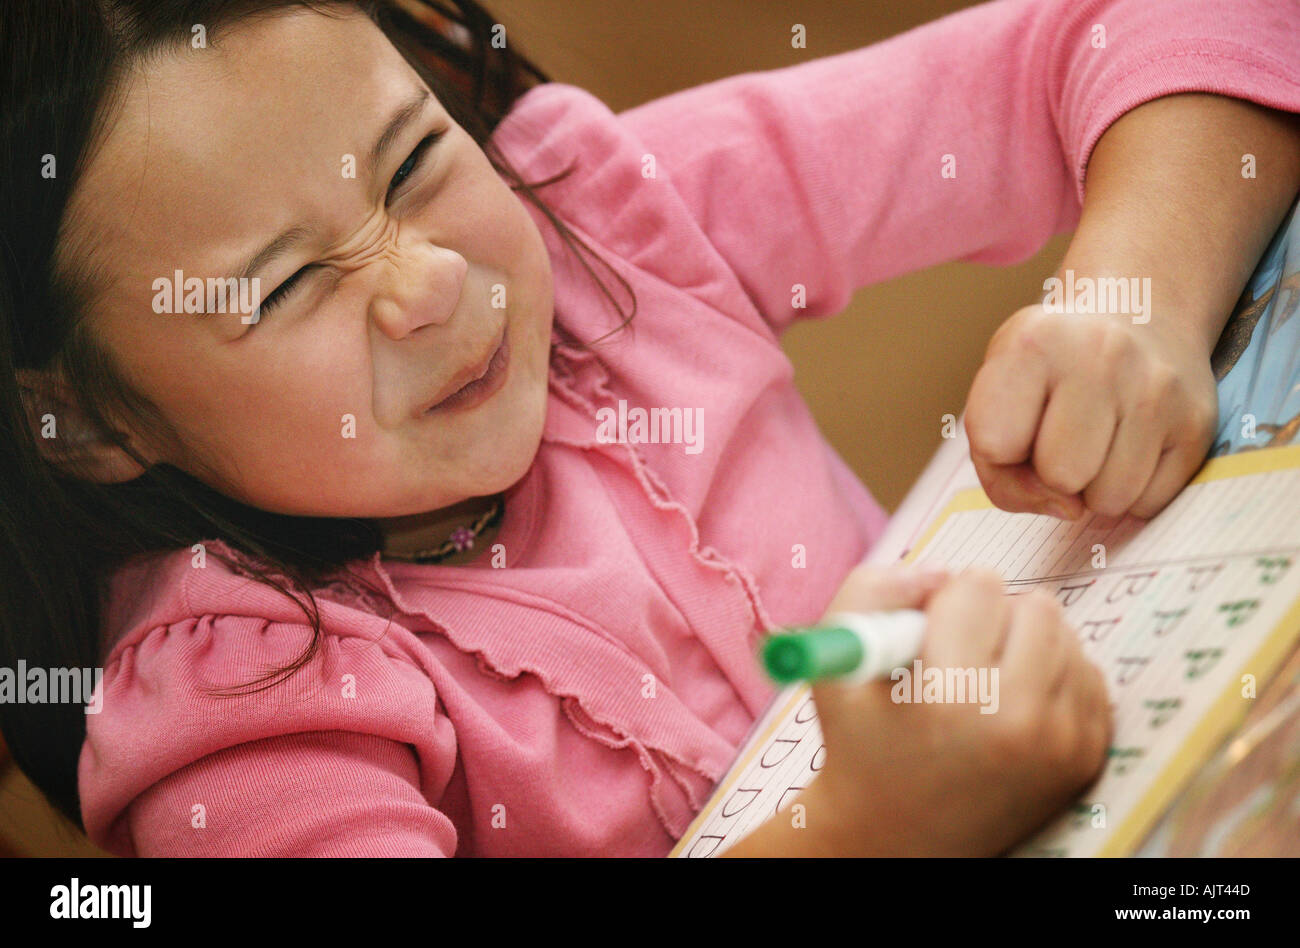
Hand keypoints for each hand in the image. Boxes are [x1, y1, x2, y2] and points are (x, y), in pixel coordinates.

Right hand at [808, 564, 1111, 855]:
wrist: (896, 836)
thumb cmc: (862, 740)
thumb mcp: (837, 659)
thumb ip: (874, 589)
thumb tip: (942, 572)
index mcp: (952, 697)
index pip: (980, 585)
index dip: (945, 601)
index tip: (927, 637)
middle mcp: (1018, 723)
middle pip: (1038, 606)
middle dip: (995, 617)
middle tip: (960, 655)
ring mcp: (1061, 745)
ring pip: (1068, 637)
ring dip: (1027, 644)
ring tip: (983, 682)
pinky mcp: (1086, 757)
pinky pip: (1088, 674)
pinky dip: (1052, 676)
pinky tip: (1012, 705)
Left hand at [964, 303, 1218, 520]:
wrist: (1139, 316)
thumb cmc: (1050, 372)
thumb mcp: (998, 393)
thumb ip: (999, 466)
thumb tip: (1068, 509)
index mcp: (1034, 343)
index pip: (994, 443)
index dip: (999, 456)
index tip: (1016, 430)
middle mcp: (1100, 356)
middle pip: (1060, 476)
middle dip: (1054, 474)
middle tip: (1064, 437)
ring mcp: (1156, 389)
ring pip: (1110, 499)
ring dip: (1096, 489)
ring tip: (1099, 441)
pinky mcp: (1197, 422)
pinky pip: (1150, 503)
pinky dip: (1134, 492)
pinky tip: (1132, 446)